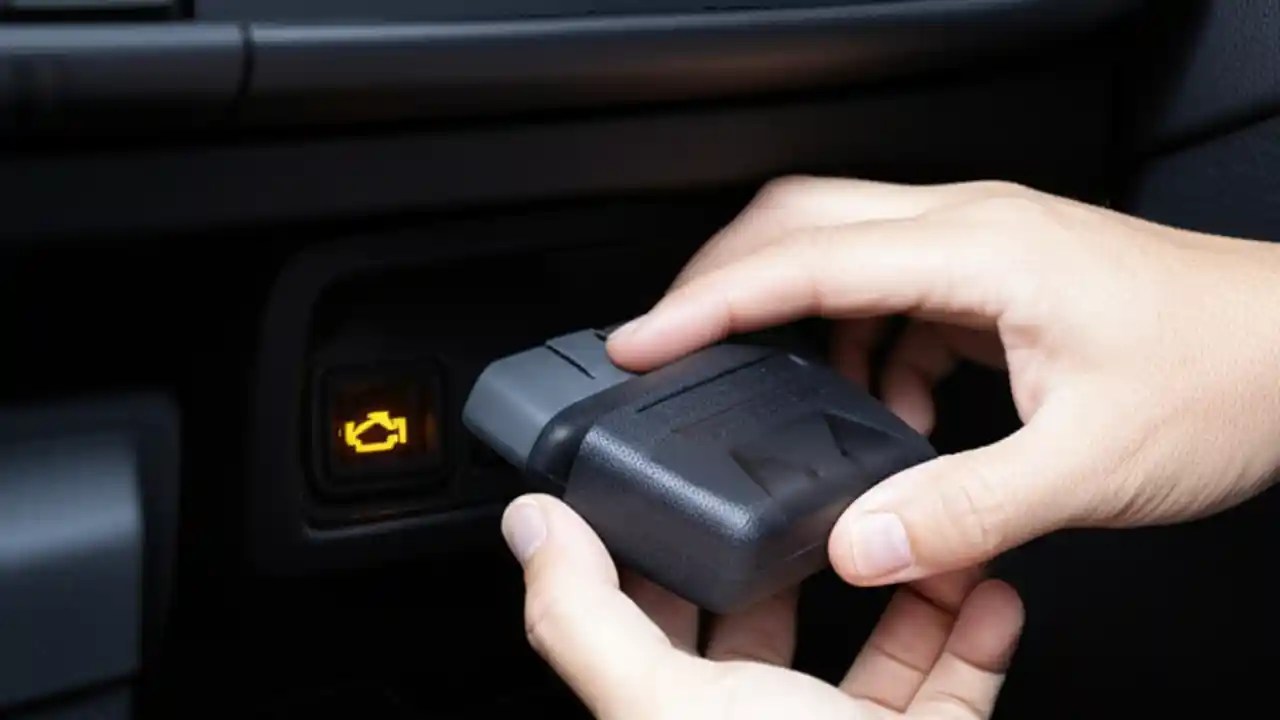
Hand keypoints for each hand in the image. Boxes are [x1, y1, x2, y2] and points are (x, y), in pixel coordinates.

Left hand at [501, 494, 1023, 718]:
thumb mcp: (660, 709)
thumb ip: (584, 615)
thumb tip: (529, 527)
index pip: (652, 620)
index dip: (669, 548)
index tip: (697, 479)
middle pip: (767, 625)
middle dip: (799, 554)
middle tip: (820, 490)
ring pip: (871, 653)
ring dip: (905, 589)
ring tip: (924, 531)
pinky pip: (950, 693)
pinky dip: (972, 642)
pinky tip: (988, 598)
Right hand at [606, 176, 1279, 586]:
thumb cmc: (1232, 378)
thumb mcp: (1092, 465)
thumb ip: (962, 508)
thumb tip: (858, 544)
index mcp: (977, 251)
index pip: (801, 261)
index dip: (705, 304)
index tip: (640, 342)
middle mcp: (970, 227)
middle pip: (800, 219)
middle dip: (724, 281)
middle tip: (675, 349)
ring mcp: (985, 243)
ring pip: (842, 250)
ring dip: (798, 320)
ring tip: (794, 403)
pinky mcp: (1000, 273)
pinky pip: (891, 290)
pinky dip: (861, 345)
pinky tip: (889, 407)